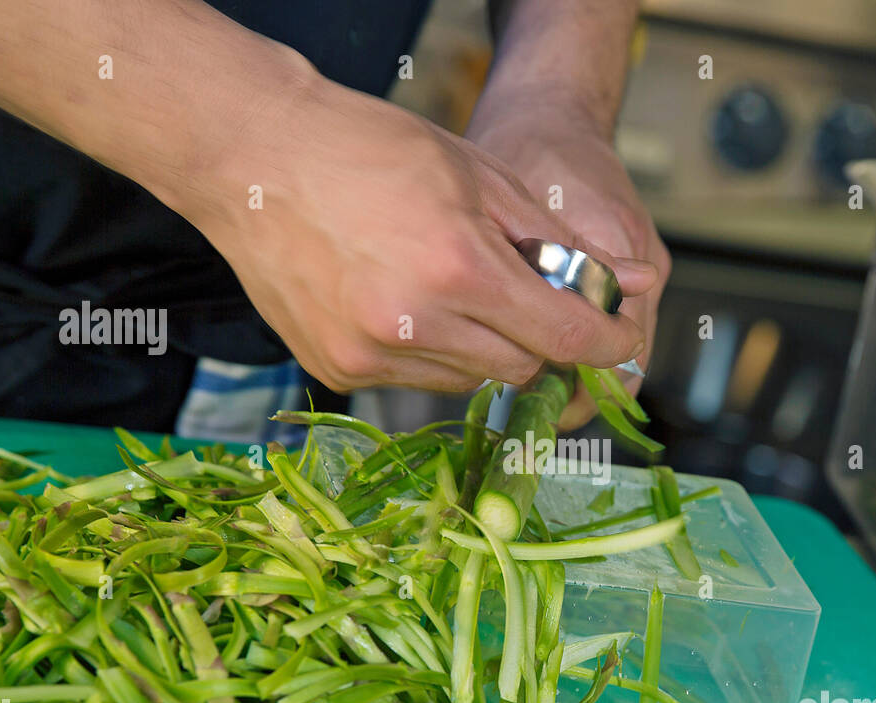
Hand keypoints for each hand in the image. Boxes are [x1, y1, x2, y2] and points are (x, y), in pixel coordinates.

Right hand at [182, 72, 657, 393]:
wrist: (249, 157)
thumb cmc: (368, 149)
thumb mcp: (480, 175)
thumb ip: (557, 241)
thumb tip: (626, 285)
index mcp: (460, 267)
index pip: (564, 337)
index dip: (603, 342)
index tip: (616, 336)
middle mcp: (413, 324)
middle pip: (520, 367)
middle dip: (535, 336)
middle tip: (519, 293)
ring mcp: (369, 355)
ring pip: (469, 379)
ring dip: (479, 345)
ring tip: (444, 283)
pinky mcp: (337, 370)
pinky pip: (415, 380)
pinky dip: (428, 351)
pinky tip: (400, 300)